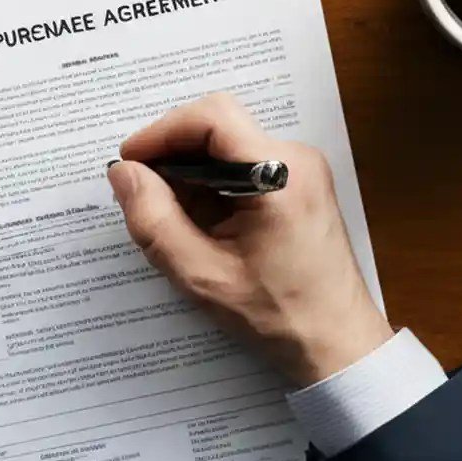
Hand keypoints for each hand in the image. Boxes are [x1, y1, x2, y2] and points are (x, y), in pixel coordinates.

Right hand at [107, 94, 391, 387]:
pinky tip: (197, 221)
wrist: (338, 344)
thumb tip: (122, 173)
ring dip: (191, 170)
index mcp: (280, 174)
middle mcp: (297, 158)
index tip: (129, 161)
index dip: (162, 131)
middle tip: (140, 191)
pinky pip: (244, 165)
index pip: (212, 116)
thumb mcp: (202, 274)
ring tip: (167, 214)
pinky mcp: (300, 185)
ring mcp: (303, 170)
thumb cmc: (277, 316)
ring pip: (228, 146)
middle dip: (172, 152)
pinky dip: (212, 183)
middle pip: (218, 127)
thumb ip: (155, 220)